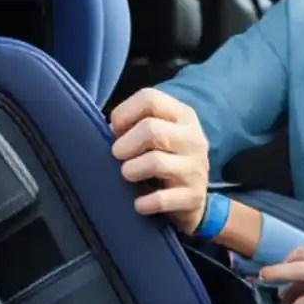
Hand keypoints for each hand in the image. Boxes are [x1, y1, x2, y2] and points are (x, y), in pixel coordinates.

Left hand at [109, 88, 209, 234]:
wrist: (193, 199)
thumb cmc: (164, 159)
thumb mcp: (158, 134)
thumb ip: (134, 126)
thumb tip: (107, 132)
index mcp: (183, 115)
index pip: (150, 99)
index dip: (124, 113)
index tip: (116, 130)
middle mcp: (193, 138)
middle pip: (151, 129)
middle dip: (125, 145)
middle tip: (117, 156)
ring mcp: (196, 168)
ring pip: (155, 162)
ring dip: (131, 170)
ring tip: (128, 175)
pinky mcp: (193, 197)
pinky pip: (162, 199)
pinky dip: (144, 202)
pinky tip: (139, 204)